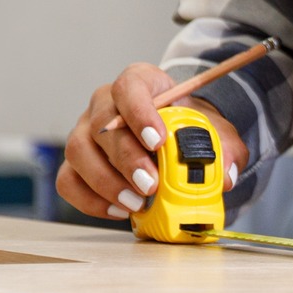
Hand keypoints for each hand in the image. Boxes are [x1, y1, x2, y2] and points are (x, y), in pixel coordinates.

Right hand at [56, 63, 247, 220]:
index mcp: (139, 83)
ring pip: (78, 152)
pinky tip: (118, 210)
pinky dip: (90, 200)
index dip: (140, 113)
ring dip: (106, 182)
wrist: (174, 136)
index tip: (158, 141)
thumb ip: (225, 148)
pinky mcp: (76, 162)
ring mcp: (84, 132)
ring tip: (136, 203)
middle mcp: (104, 104)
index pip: (129, 87)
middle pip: (102, 125)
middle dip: (127, 159)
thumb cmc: (187, 128)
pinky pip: (68, 180)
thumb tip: (224, 176)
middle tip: (151, 185)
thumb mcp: (214, 131)